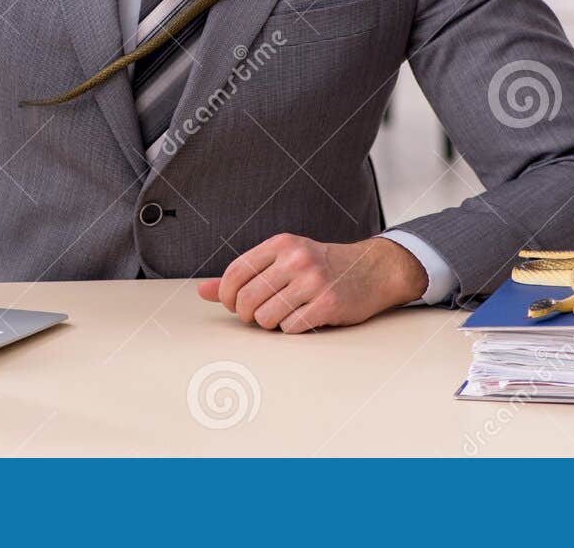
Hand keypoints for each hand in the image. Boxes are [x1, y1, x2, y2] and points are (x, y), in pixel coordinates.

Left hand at [196, 233, 429, 331]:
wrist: (372, 270)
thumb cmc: (320, 266)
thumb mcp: (282, 261)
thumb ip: (243, 275)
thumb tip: (202, 291)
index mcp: (280, 245)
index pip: (235, 272)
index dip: (227, 296)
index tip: (234, 305)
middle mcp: (296, 259)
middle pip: (247, 299)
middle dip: (246, 315)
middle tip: (257, 315)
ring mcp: (313, 281)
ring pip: (266, 317)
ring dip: (270, 323)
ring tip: (283, 314)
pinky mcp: (328, 304)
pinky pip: (290, 328)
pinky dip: (291, 329)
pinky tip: (303, 318)